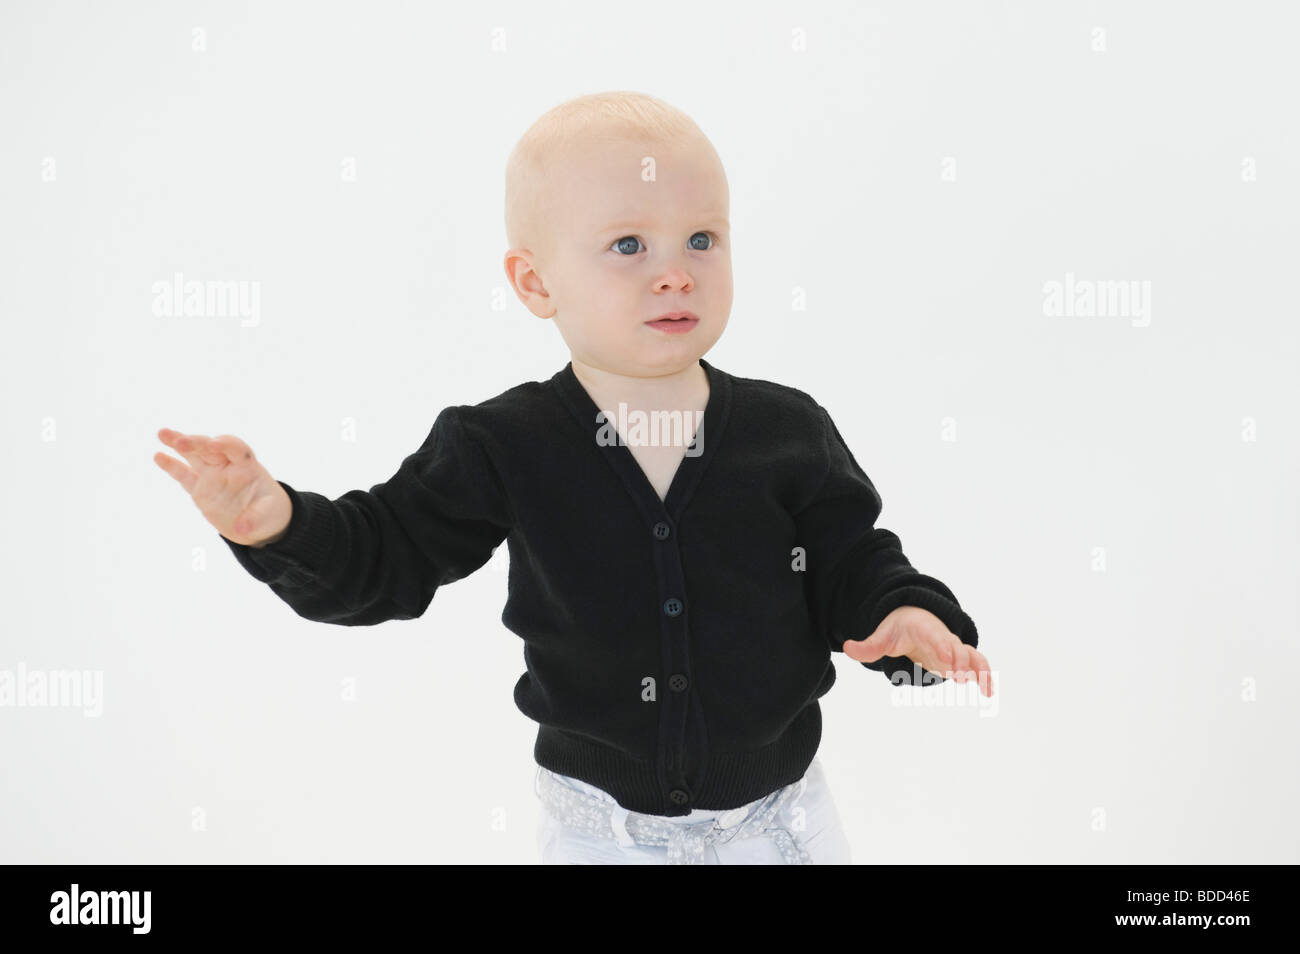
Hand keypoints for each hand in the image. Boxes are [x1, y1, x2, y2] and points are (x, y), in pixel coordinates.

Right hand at [153, 428, 292, 546]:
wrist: (259, 521)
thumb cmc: (268, 511)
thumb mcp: (269, 515)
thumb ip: (255, 518)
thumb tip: (242, 528)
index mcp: (247, 465)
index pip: (235, 448)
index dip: (225, 444)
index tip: (214, 444)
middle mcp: (227, 465)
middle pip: (210, 448)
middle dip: (196, 442)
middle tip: (180, 441)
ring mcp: (211, 475)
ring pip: (194, 455)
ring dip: (179, 443)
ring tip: (162, 433)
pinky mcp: (199, 488)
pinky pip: (184, 475)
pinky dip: (172, 466)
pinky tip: (158, 456)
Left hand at [842, 605, 993, 695]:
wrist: (917, 618)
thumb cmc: (900, 629)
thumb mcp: (883, 636)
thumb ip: (868, 646)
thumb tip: (847, 648)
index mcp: (925, 629)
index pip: (934, 636)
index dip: (940, 645)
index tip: (945, 657)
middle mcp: (943, 638)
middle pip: (955, 646)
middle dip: (959, 660)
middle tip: (961, 676)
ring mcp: (954, 648)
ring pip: (971, 655)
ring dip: (977, 668)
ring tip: (982, 685)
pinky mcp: (960, 659)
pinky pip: (977, 665)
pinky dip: (985, 676)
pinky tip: (989, 693)